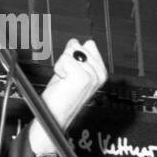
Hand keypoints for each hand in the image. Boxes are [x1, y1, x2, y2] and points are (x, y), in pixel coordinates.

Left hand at [29, 39, 106, 155]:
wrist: (56, 115)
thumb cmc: (62, 96)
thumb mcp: (72, 70)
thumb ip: (76, 56)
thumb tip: (75, 41)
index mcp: (100, 71)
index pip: (88, 44)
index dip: (74, 55)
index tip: (71, 71)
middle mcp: (99, 73)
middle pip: (78, 46)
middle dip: (67, 59)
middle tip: (67, 78)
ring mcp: (92, 76)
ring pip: (70, 52)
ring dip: (62, 66)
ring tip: (65, 81)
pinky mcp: (83, 78)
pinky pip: (65, 59)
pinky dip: (59, 69)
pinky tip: (63, 82)